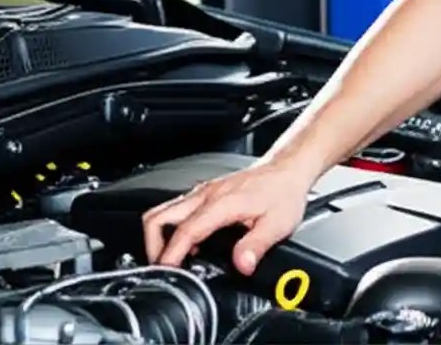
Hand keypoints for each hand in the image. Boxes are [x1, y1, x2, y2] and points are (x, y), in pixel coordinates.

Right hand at [142, 160, 316, 274]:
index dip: (171, 255)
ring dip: (161, 237)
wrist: (287, 170)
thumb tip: (242, 265)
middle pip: (158, 217)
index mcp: (220, 203)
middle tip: (163, 268)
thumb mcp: (277, 224)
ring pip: (164, 212)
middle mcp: (206, 195)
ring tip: (173, 259)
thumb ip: (256, 246)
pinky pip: (176, 210)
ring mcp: (203, 192)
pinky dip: (173, 229)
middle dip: (153, 246)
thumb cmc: (283, 192)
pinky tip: (190, 245)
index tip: (167, 272)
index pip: (184, 231)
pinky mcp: (205, 193)